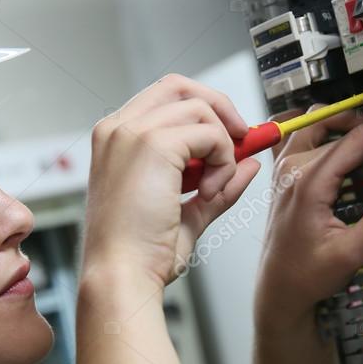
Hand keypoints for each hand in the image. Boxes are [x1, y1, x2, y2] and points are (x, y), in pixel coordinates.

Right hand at [82, 74, 260, 286]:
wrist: (121, 276)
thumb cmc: (139, 255)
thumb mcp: (187, 213)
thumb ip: (218, 185)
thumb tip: (247, 164)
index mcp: (115, 140)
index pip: (165, 99)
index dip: (204, 112)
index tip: (231, 137)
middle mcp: (117, 128)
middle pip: (180, 86)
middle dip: (220, 109)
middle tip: (241, 141)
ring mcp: (132, 132)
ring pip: (200, 108)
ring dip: (222, 146)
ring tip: (212, 187)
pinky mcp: (152, 144)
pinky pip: (209, 133)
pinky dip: (222, 160)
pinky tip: (209, 191)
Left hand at [254, 104, 362, 326]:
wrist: (278, 290)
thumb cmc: (307, 276)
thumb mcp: (350, 253)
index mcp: (309, 185)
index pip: (357, 139)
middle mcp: (292, 170)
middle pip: (337, 125)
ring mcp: (283, 170)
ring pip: (314, 123)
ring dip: (346, 121)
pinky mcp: (282, 176)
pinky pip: (296, 136)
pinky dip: (319, 129)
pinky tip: (338, 138)